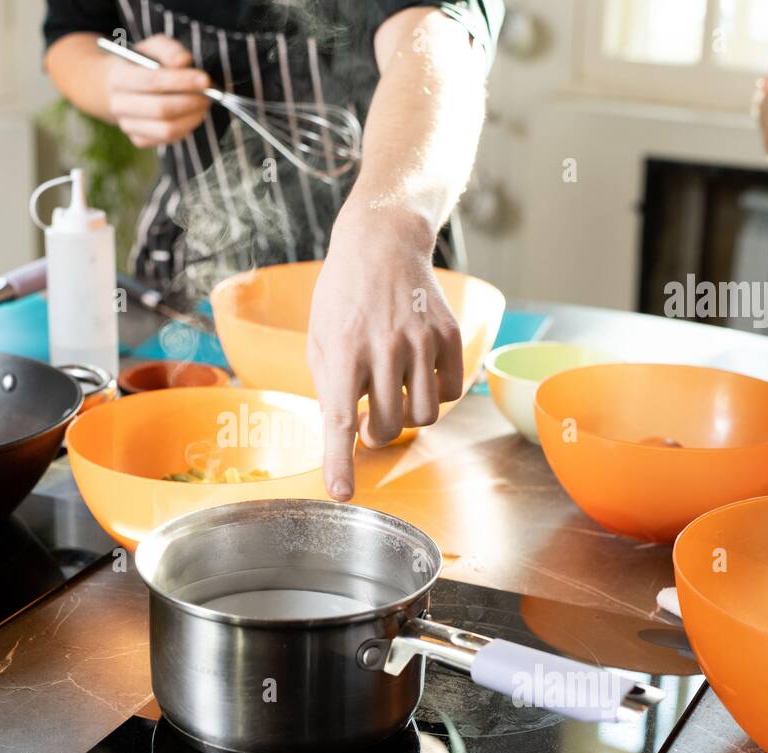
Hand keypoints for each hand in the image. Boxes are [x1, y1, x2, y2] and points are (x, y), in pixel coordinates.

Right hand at [104, 34, 211, 146]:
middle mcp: (118, 105)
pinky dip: (185, 128)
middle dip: (191, 102)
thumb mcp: (152, 48)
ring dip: (192, 118)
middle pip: (161, 109)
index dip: (181, 82)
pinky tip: (191, 115)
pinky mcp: (138, 140)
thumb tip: (184, 61)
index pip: (152, 82)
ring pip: (166, 129)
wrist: (121, 87)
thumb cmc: (143, 64)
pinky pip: (167, 139)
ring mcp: (127, 125)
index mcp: (118, 77)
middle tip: (209, 95)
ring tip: (203, 105)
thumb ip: (168, 49)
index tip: (205, 80)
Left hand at [308, 210, 462, 500]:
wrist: (382, 243)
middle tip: (367, 419)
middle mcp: (384, 348)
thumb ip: (329, 386)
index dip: (340, 463)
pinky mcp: (449, 336)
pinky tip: (418, 376)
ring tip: (392, 395)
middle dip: (374, 435)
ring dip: (405, 418)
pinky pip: (449, 392)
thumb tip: (342, 433)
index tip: (341, 494)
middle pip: (385, 427)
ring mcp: (421, 341)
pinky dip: (434, 395)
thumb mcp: (319, 337)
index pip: (339, 421)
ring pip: (421, 416)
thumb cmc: (342, 296)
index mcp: (343, 351)